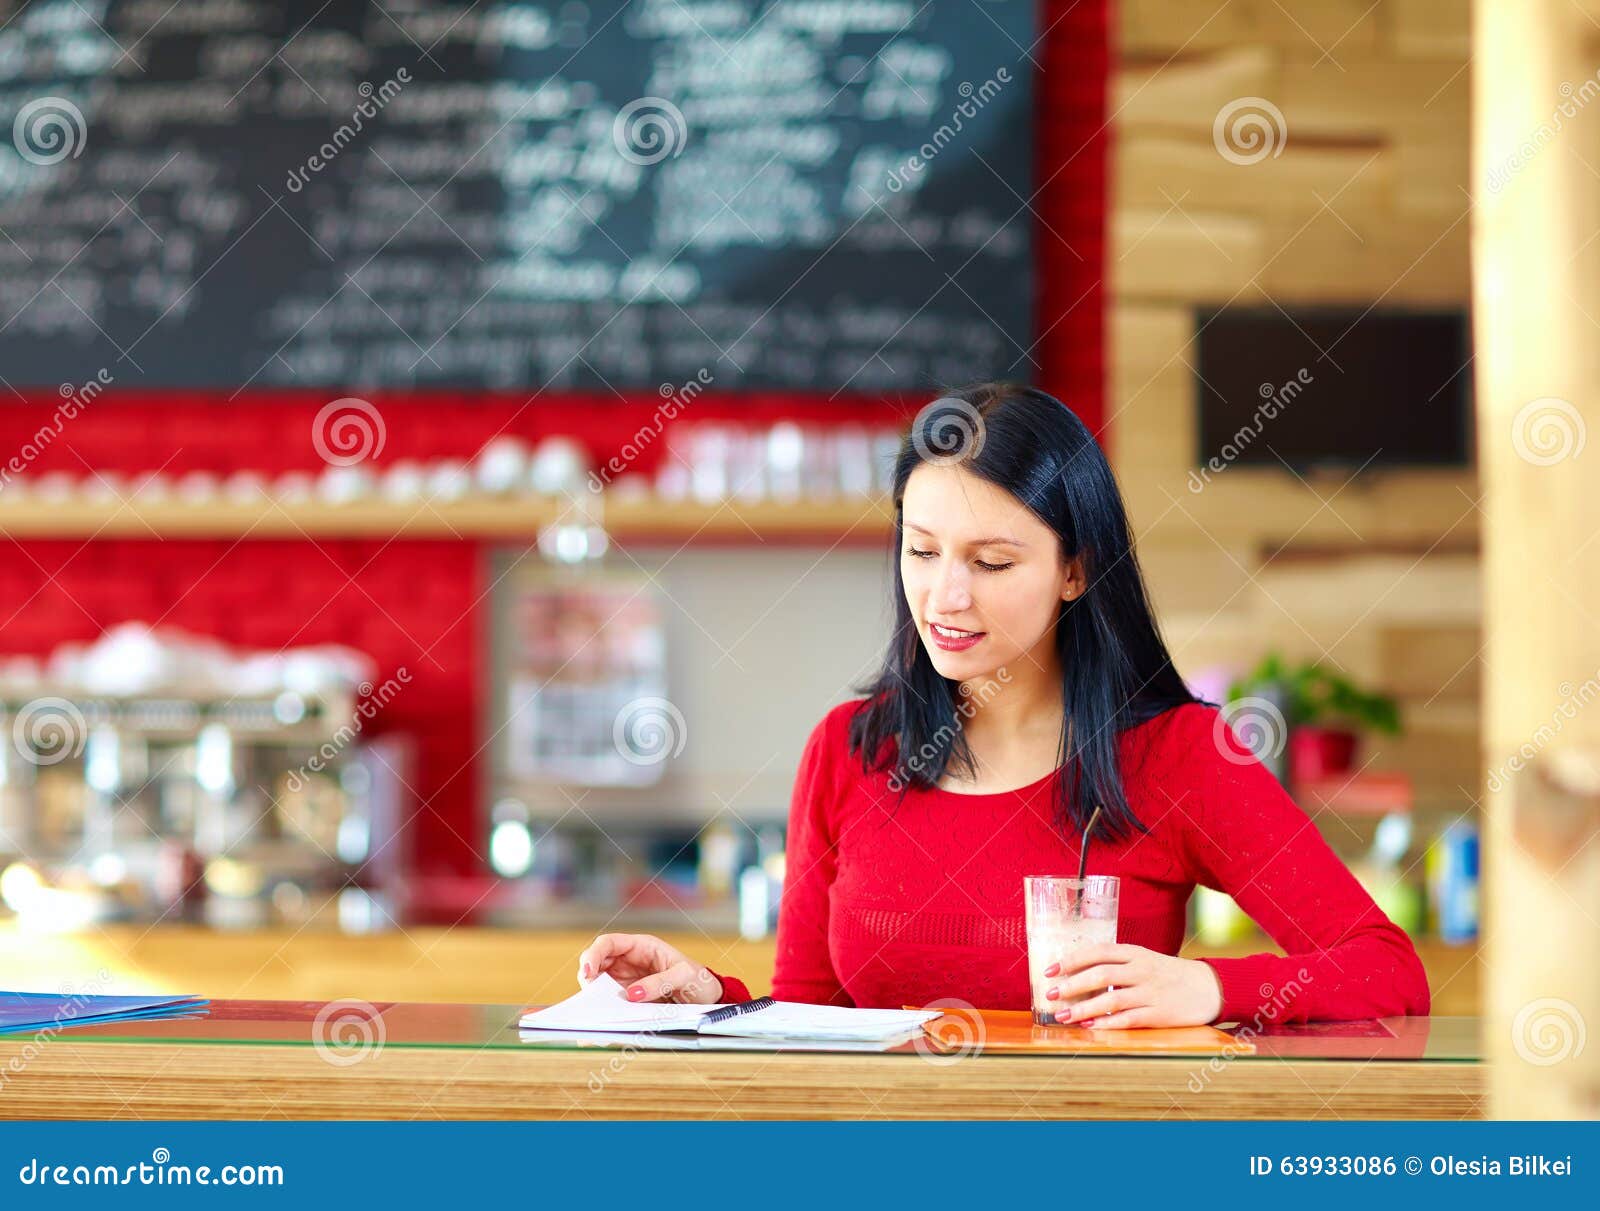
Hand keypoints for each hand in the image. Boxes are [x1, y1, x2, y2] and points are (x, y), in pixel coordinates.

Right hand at [576, 933, 723, 1004]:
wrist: (708, 1000)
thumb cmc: (698, 980)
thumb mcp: (684, 976)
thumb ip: (659, 982)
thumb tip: (631, 994)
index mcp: (641, 946)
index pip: (608, 943)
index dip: (593, 954)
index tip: (587, 972)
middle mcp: (629, 962)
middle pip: (596, 964)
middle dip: (588, 978)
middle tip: (589, 996)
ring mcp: (626, 981)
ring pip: (599, 985)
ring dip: (594, 997)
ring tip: (596, 1014)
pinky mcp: (628, 1000)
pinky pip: (609, 1004)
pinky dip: (604, 1013)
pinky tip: (604, 1025)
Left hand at [1043, 943, 1223, 1028]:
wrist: (1209, 987)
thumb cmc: (1168, 974)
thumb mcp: (1144, 959)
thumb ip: (1116, 963)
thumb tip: (1077, 973)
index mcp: (1135, 952)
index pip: (1098, 951)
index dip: (1071, 959)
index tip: (1049, 970)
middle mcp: (1142, 969)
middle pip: (1101, 974)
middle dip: (1072, 985)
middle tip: (1050, 994)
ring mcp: (1151, 992)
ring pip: (1111, 998)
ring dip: (1083, 1008)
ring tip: (1062, 1016)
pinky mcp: (1159, 1014)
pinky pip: (1129, 1019)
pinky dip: (1107, 1023)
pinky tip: (1090, 1027)